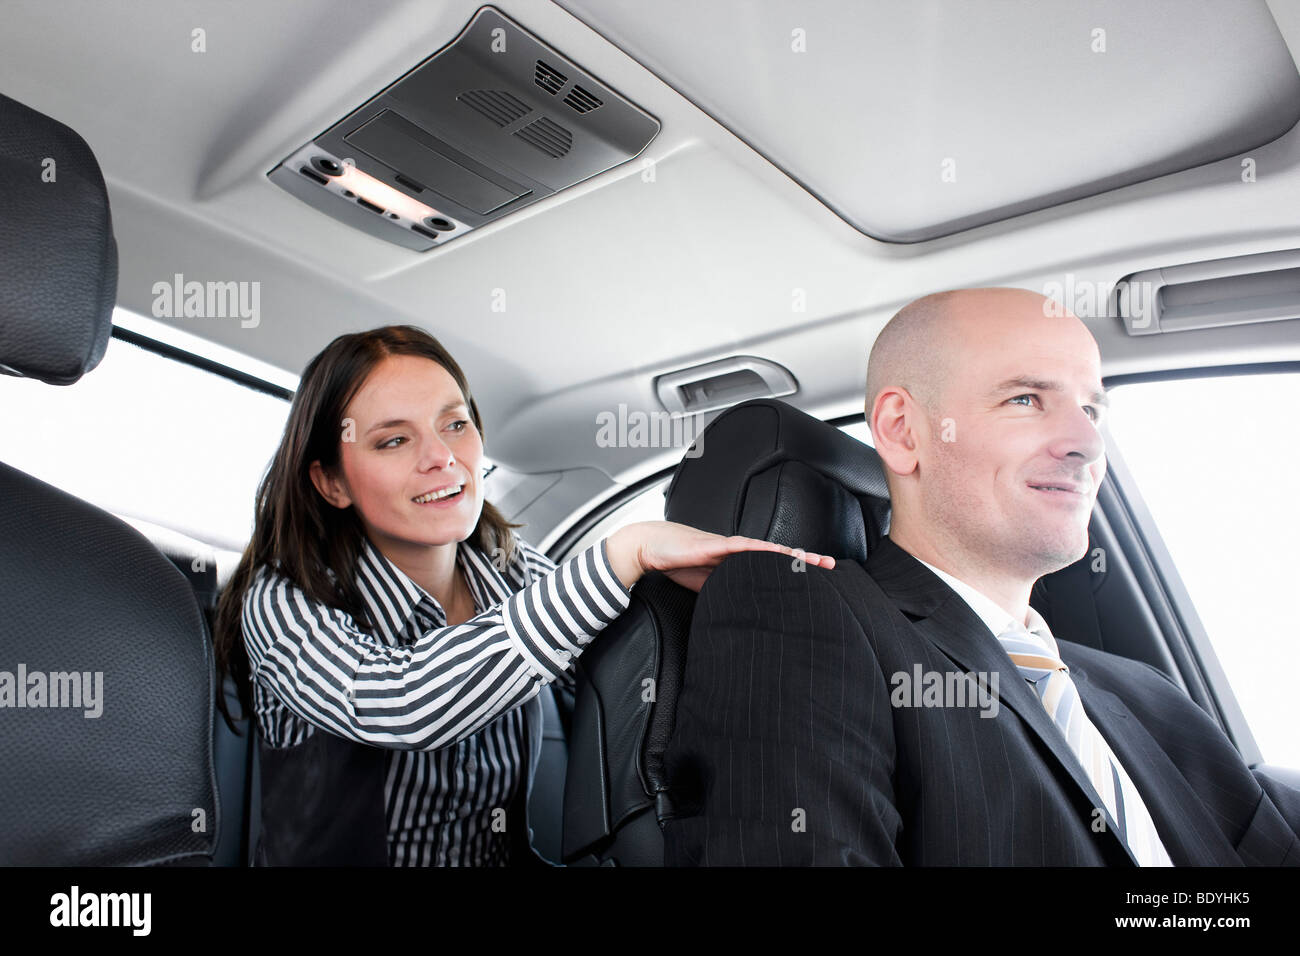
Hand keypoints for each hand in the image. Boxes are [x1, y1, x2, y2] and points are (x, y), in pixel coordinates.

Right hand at [605, 521, 834, 592]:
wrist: (651, 547)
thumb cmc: (677, 563)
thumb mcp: (706, 586)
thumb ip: (725, 595)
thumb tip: (743, 616)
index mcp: (738, 562)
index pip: (773, 566)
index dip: (796, 570)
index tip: (820, 577)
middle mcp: (738, 551)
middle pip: (777, 555)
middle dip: (804, 560)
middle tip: (832, 565)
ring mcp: (727, 546)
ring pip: (765, 549)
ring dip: (789, 554)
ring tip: (812, 559)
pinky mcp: (713, 545)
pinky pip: (740, 547)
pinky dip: (759, 549)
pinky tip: (775, 552)